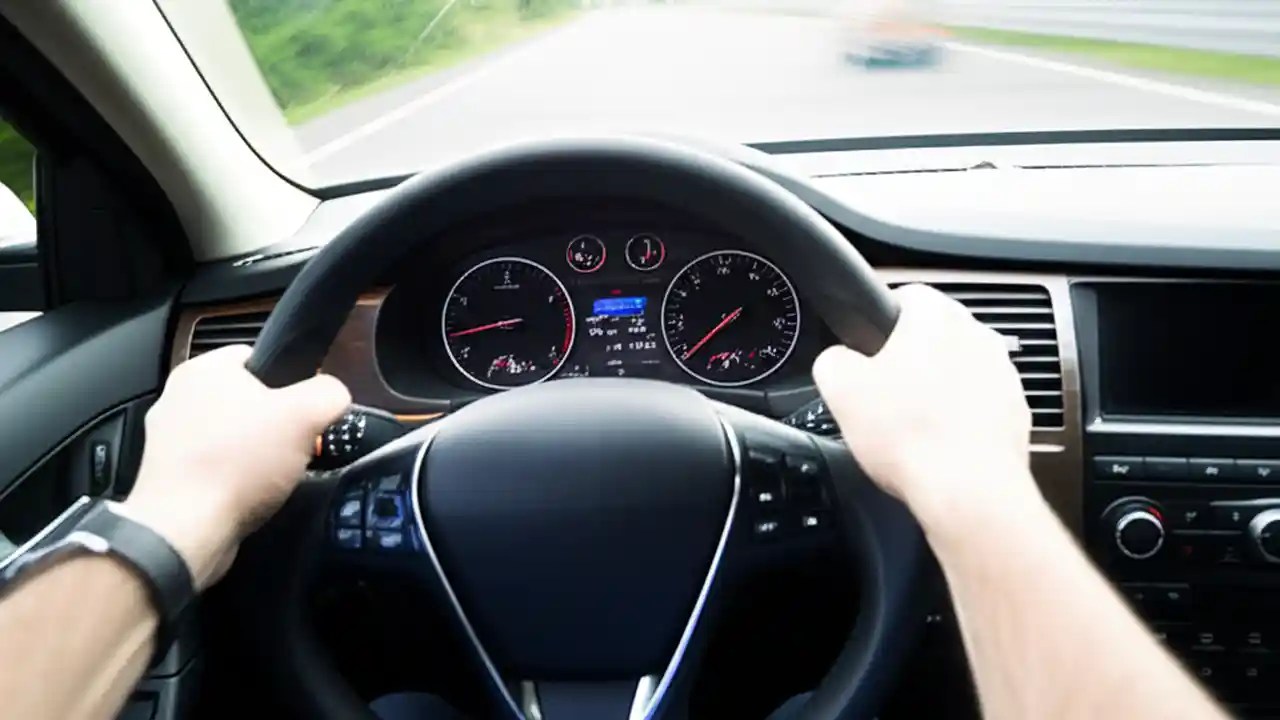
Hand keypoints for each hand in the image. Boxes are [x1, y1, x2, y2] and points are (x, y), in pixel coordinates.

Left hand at [123, 345, 349, 589]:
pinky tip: (246, 494)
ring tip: (272, 475)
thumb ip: (329, 394)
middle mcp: (175, 397)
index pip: (254, 356)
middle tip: (294, 445)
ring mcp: (165, 439)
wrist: (186, 529)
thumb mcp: (305, 416)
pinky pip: (211, 467)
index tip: (303, 410)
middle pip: (243, 400)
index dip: (287, 380)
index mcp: (202, 369)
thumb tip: (334, 395)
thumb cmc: (241, 462)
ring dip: (250, 452)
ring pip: (228, 436)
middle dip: (271, 422)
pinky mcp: (164, 476)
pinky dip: (230, 478)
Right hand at [812, 284, 1035, 532]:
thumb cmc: (909, 436)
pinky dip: (960, 421)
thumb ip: (832, 360)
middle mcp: (979, 335)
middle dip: (909, 361)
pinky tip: (938, 447)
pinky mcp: (1017, 413)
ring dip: (937, 391)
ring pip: (959, 373)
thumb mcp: (839, 388)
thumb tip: (837, 361)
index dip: (878, 324)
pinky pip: (979, 408)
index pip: (905, 296)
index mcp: (937, 316)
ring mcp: (1005, 375)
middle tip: (882, 395)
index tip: (867, 352)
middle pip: (934, 337)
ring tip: (911, 427)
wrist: (967, 492)